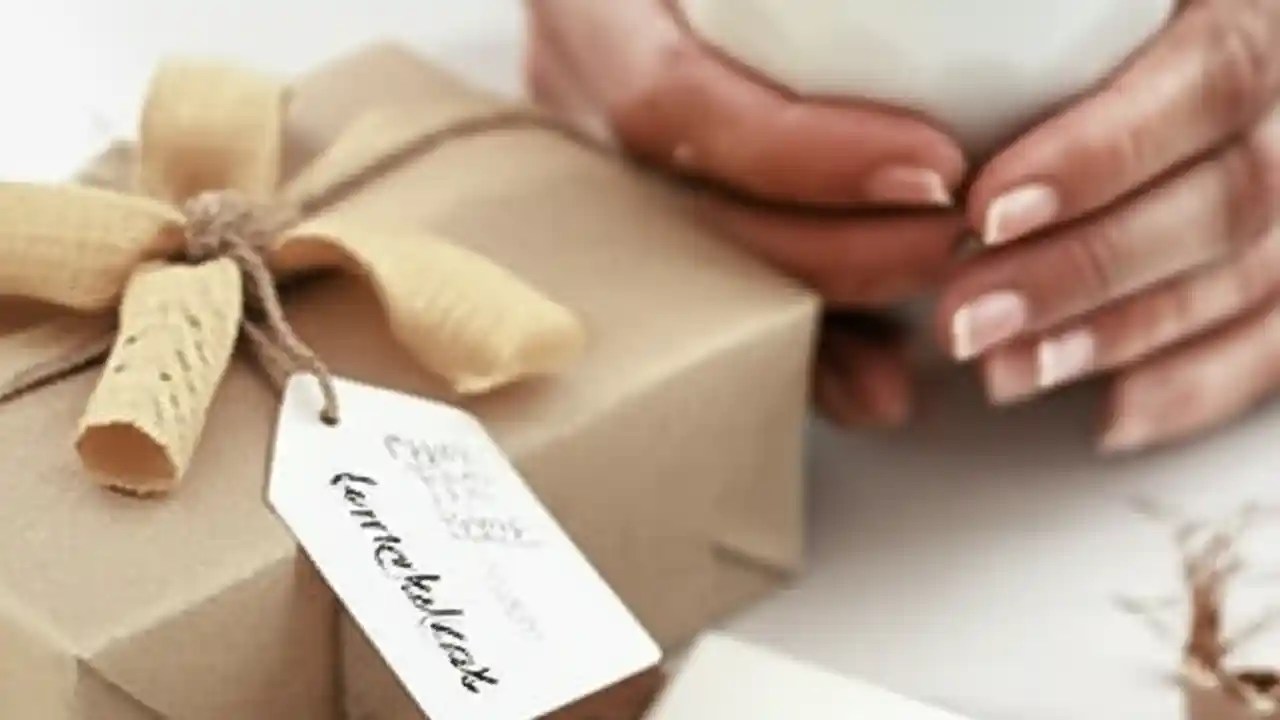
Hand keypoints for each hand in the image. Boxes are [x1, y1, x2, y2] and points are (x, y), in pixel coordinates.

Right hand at [527, 0, 967, 425]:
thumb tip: (925, 139)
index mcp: (587, 10)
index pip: (674, 103)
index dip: (801, 154)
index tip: (935, 168)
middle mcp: (572, 96)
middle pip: (691, 213)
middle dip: (832, 255)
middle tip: (958, 248)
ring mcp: (593, 160)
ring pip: (700, 270)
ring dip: (815, 322)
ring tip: (920, 347)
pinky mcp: (631, 201)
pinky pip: (708, 291)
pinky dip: (793, 346)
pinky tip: (871, 380)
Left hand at [938, 0, 1279, 451]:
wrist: (1204, 99)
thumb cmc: (1125, 41)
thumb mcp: (1102, 17)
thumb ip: (1043, 41)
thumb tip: (925, 87)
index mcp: (1254, 18)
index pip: (1208, 80)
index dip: (1100, 154)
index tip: (987, 212)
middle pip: (1224, 199)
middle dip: (1080, 272)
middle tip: (964, 318)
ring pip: (1243, 281)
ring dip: (1114, 338)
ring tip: (1005, 372)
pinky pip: (1271, 345)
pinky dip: (1189, 389)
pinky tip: (1108, 416)